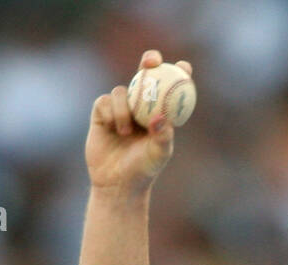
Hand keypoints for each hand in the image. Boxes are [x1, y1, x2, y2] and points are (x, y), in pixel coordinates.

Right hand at [86, 50, 191, 195]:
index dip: (178, 74)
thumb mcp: (158, 154)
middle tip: (153, 60)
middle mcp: (141, 107)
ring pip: (122, 91)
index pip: (171, 89)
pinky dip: (112, 112)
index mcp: (160, 114)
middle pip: (145, 75)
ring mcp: (121, 108)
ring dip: (125, 108)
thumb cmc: (144, 169)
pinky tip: (115, 128)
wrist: (117, 181)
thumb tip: (162, 117)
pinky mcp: (102, 112)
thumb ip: (163, 135)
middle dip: (149, 61)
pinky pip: (105, 101)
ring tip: (126, 131)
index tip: (185, 67)